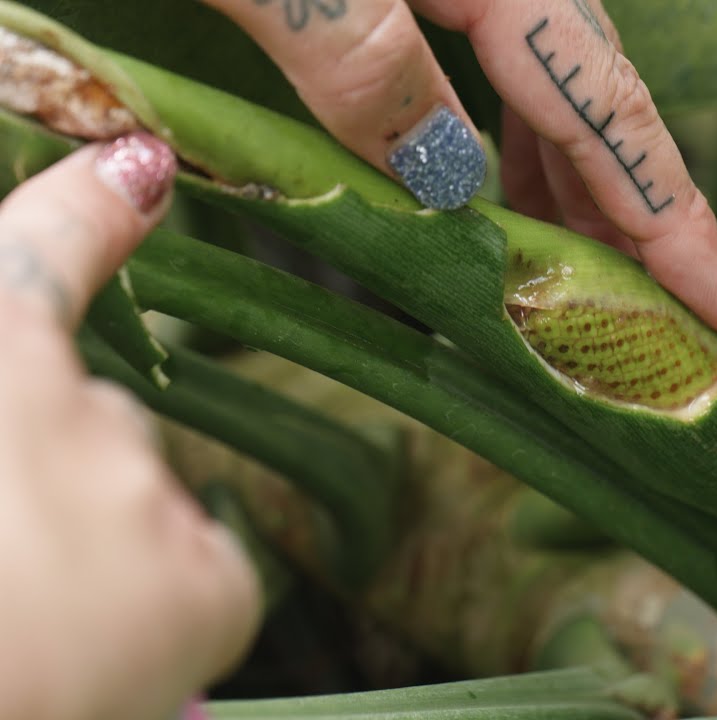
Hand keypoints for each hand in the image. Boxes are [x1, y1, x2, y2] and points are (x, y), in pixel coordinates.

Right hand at [0, 134, 260, 719]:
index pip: (29, 271)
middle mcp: (70, 417)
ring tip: (33, 635)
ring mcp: (147, 494)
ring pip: (137, 499)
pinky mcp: (213, 582)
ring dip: (97, 546)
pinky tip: (112, 649)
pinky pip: (201, 568)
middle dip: (54, 473)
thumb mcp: (0, 392)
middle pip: (88, 421)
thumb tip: (53, 418)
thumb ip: (33, 391)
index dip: (84, 213)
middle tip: (8, 559)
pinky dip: (164, 600)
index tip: (139, 166)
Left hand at [200, 0, 716, 331]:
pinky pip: (491, 58)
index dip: (670, 215)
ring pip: (546, 81)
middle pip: (596, 95)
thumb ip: (361, 60)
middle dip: (638, 213)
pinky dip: (510, 135)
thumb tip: (451, 179)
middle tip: (674, 319)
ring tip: (593, 275)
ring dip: (574, 183)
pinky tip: (498, 183)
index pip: (605, 106)